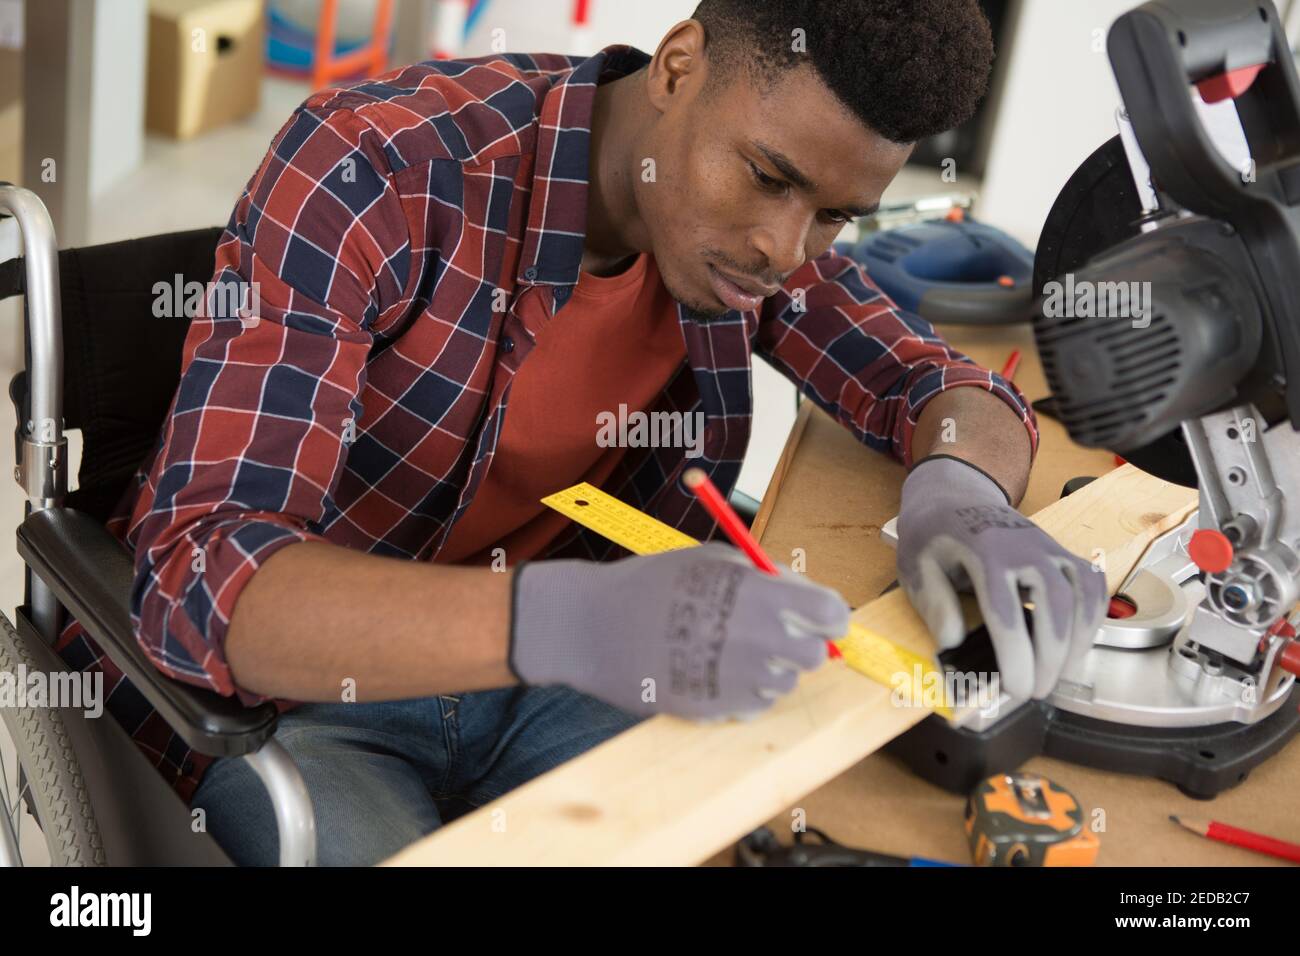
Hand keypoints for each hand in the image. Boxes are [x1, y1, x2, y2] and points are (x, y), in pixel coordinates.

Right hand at [509, 543, 848, 718]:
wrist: (594, 627)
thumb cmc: (651, 583)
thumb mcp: (712, 559)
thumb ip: (765, 576)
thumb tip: (806, 593)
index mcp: (759, 596)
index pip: (831, 614)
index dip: (830, 614)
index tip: (821, 615)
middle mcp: (756, 642)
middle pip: (815, 656)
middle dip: (802, 643)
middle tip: (774, 631)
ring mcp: (736, 682)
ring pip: (784, 683)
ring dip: (769, 667)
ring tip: (726, 646)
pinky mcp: (716, 711)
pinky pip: (754, 705)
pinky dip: (743, 690)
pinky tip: (710, 668)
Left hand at [895, 456, 1106, 698]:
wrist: (954, 494)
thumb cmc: (933, 535)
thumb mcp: (916, 565)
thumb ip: (934, 603)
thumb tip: (952, 644)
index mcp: (984, 551)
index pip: (1006, 612)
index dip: (1015, 655)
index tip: (1015, 688)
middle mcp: (1024, 546)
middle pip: (1053, 605)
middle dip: (1051, 655)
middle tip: (1036, 691)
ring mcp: (1048, 546)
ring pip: (1080, 594)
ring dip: (1077, 640)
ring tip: (1059, 675)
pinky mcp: (1060, 550)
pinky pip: (1090, 583)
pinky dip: (1092, 615)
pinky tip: (1078, 644)